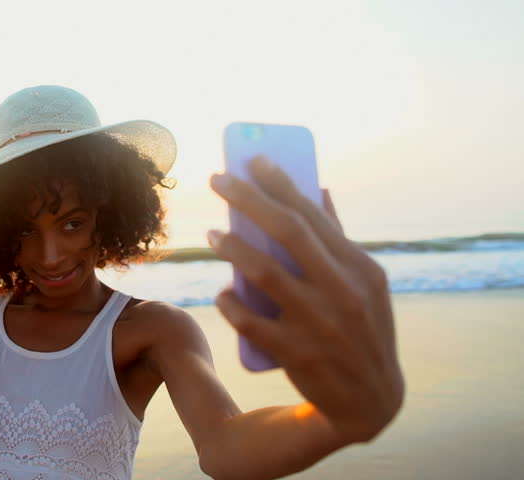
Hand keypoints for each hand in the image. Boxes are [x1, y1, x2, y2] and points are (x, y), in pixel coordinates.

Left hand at [208, 156, 404, 443]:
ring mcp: (320, 323)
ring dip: (232, 247)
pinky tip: (222, 292)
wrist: (371, 403)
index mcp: (361, 268)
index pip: (314, 214)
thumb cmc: (361, 331)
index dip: (281, 182)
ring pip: (264, 272)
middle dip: (248, 198)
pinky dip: (231, 303)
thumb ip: (339, 239)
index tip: (254, 158)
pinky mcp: (297, 354)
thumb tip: (320, 189)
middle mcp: (343, 291)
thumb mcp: (365, 286)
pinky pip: (251, 320)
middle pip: (287, 231)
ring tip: (211, 234)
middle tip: (218, 179)